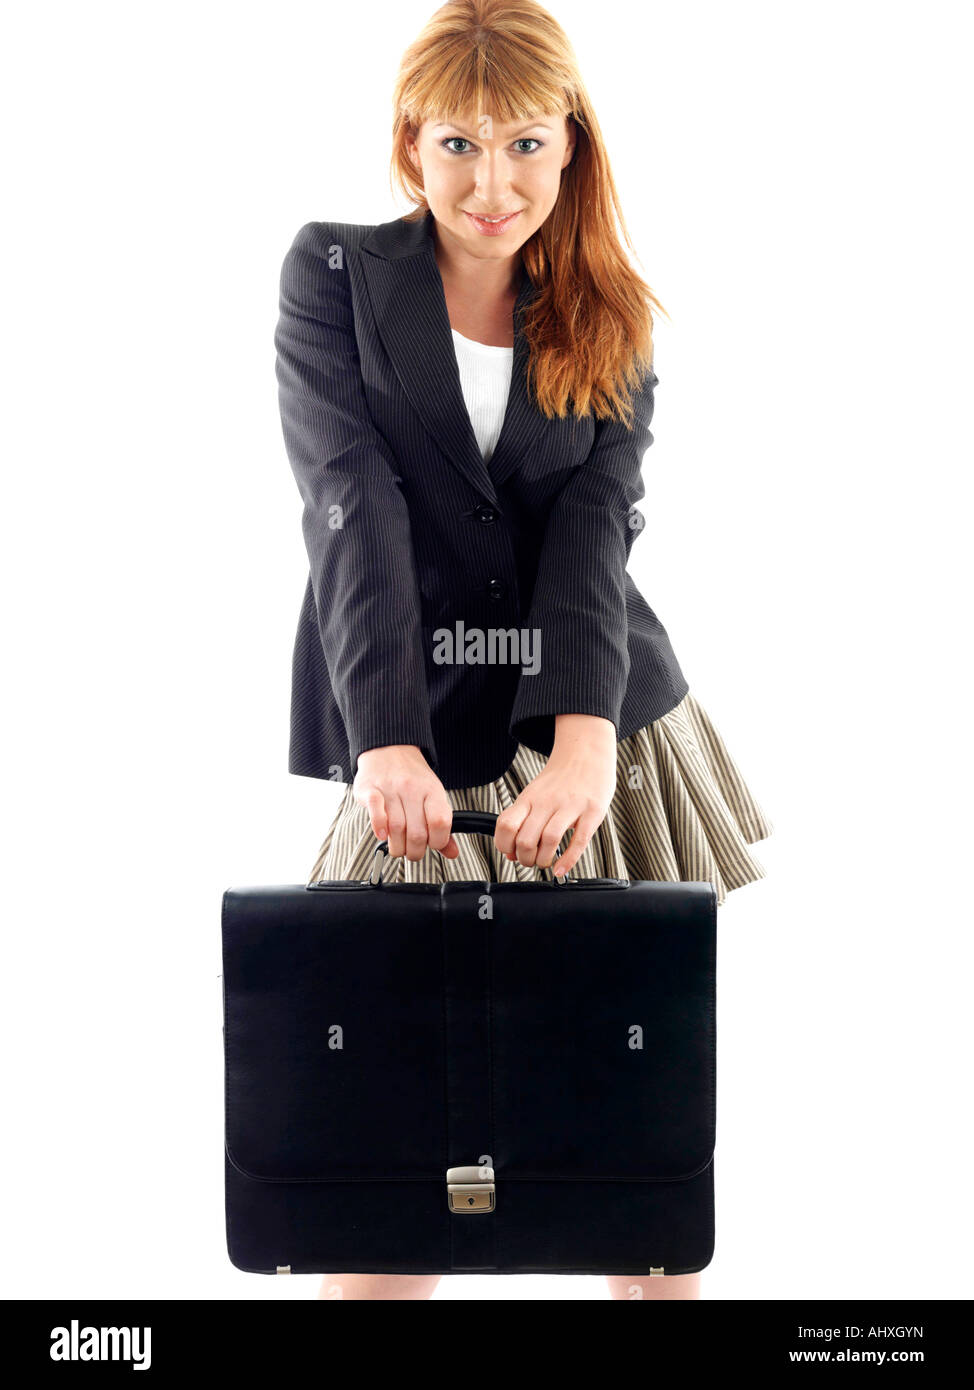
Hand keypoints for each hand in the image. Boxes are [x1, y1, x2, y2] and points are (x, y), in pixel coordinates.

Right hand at [353, 745, 459, 863]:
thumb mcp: (433, 796)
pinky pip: (375, 810)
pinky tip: (382, 834)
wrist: (390, 748)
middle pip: (417, 833)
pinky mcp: (370, 789)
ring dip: (397, 847)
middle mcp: (412, 789)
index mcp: (432, 791)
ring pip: (396, 828)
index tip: (432, 844)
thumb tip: (452, 852)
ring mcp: (390, 788)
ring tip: (398, 847)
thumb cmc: (412, 777)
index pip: (440, 823)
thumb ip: (442, 825)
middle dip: (415, 851)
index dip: (438, 841)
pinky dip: (379, 826)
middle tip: (412, 851)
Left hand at [493, 715, 616, 875]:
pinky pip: (579, 841)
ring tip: (546, 862)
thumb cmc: (561, 778)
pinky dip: (568, 860)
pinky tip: (562, 868)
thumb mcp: (534, 793)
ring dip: (544, 860)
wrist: (586, 753)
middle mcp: (547, 802)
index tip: (511, 854)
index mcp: (530, 798)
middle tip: (531, 861)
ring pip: (549, 840)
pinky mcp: (592, 811)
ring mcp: (570, 806)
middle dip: (526, 859)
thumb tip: (511, 852)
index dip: (505, 846)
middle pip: (526, 839)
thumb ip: (523, 819)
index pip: (506, 826)